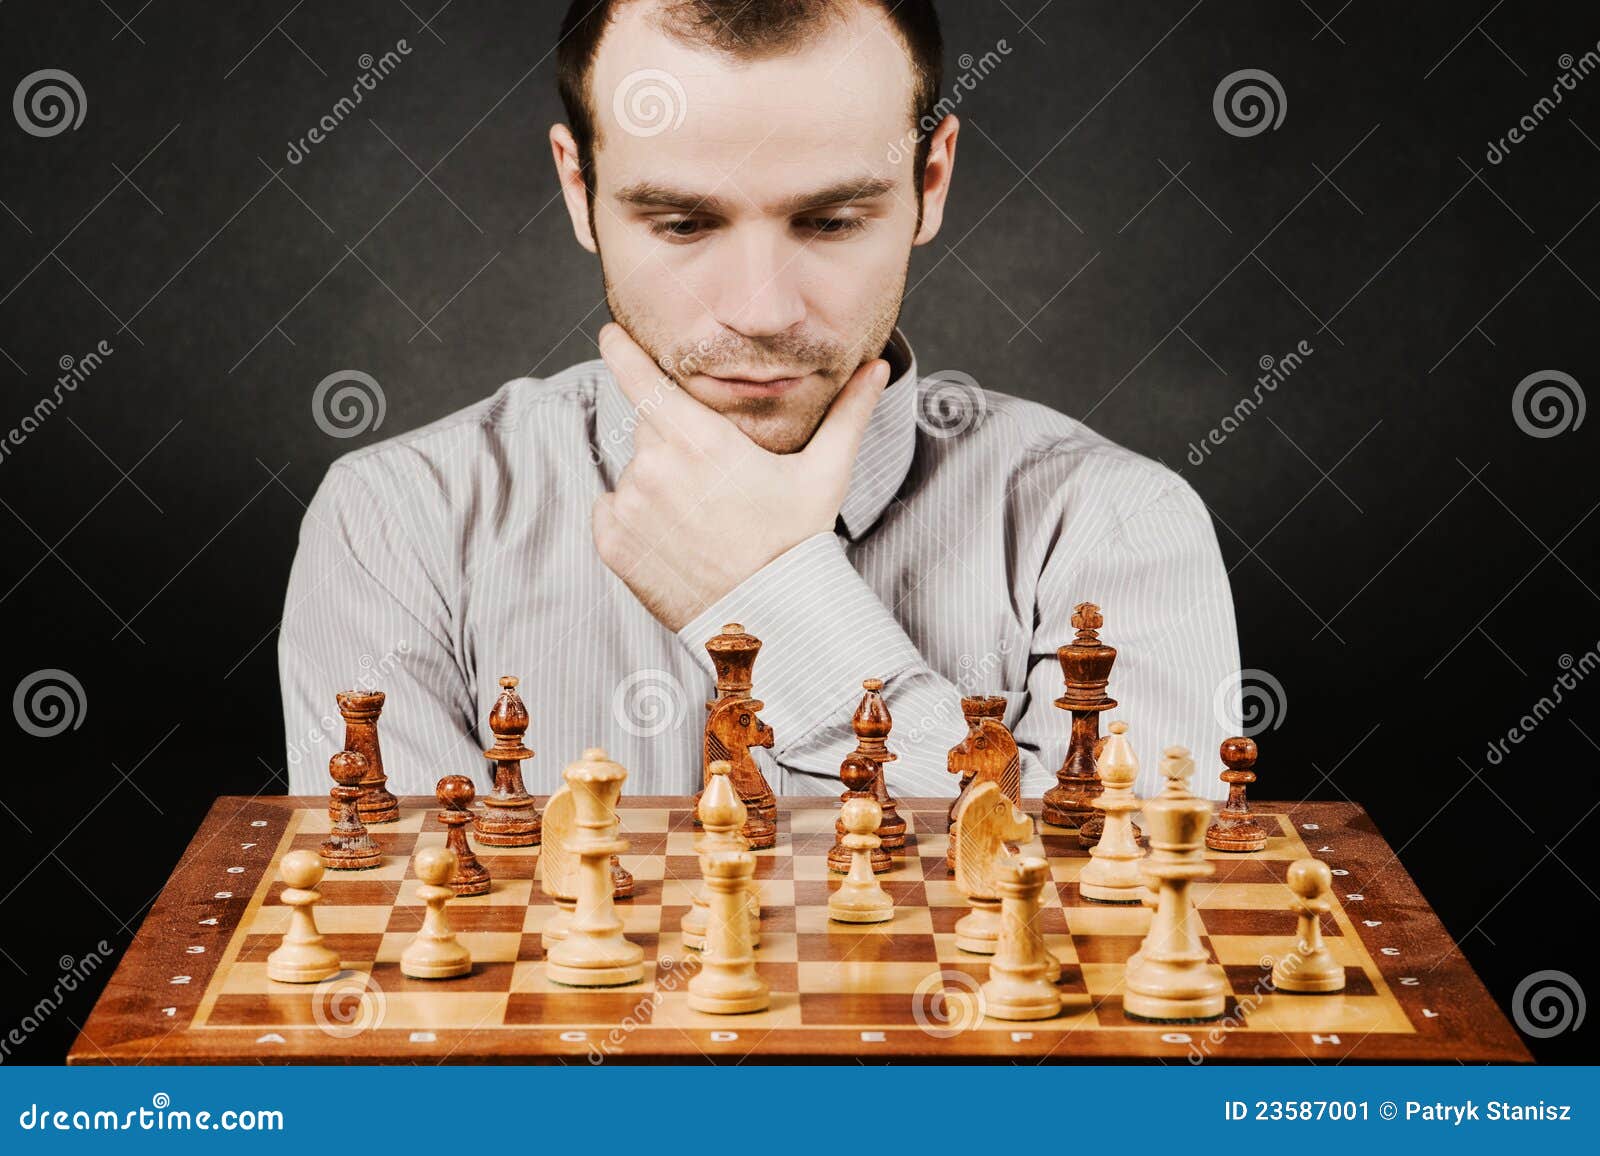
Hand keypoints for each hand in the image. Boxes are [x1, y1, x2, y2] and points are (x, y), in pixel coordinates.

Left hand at [591, 322, 889, 631]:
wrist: (767, 621)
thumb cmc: (797, 543)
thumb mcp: (825, 475)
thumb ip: (847, 415)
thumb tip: (877, 368)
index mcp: (698, 438)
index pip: (640, 376)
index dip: (621, 350)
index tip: (612, 334)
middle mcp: (654, 464)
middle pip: (649, 428)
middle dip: (674, 441)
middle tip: (714, 483)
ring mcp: (629, 505)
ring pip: (634, 473)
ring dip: (657, 485)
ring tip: (702, 521)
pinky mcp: (612, 542)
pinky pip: (612, 511)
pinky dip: (635, 521)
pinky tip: (676, 542)